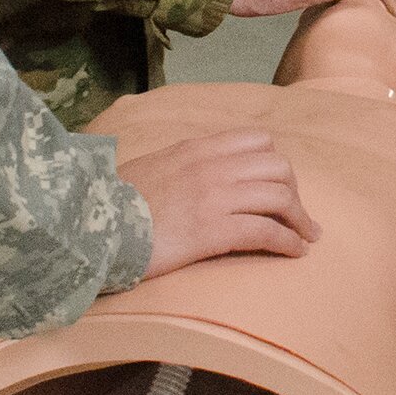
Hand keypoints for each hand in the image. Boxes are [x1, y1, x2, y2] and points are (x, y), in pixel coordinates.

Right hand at [122, 127, 320, 277]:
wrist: (89, 228)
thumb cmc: (112, 204)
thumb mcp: (149, 168)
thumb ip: (178, 165)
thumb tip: (192, 173)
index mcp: (194, 149)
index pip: (256, 141)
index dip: (275, 164)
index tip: (279, 186)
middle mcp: (210, 167)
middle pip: (277, 166)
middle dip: (294, 191)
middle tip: (298, 216)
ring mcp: (213, 196)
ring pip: (279, 196)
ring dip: (300, 218)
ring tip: (306, 237)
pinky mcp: (212, 230)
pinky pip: (266, 231)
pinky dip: (288, 242)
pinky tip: (294, 253)